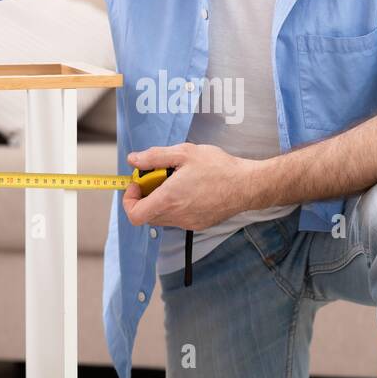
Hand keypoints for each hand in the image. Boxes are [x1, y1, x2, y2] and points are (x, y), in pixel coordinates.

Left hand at [122, 142, 260, 230]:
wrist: (247, 185)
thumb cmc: (219, 167)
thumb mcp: (184, 153)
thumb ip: (154, 156)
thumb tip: (133, 160)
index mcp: (169, 199)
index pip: (135, 214)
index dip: (129, 200)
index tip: (138, 184)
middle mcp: (177, 216)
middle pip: (147, 214)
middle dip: (146, 196)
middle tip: (158, 177)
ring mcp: (188, 223)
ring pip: (162, 216)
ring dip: (161, 200)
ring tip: (176, 180)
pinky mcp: (198, 224)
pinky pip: (177, 218)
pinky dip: (175, 205)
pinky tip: (190, 189)